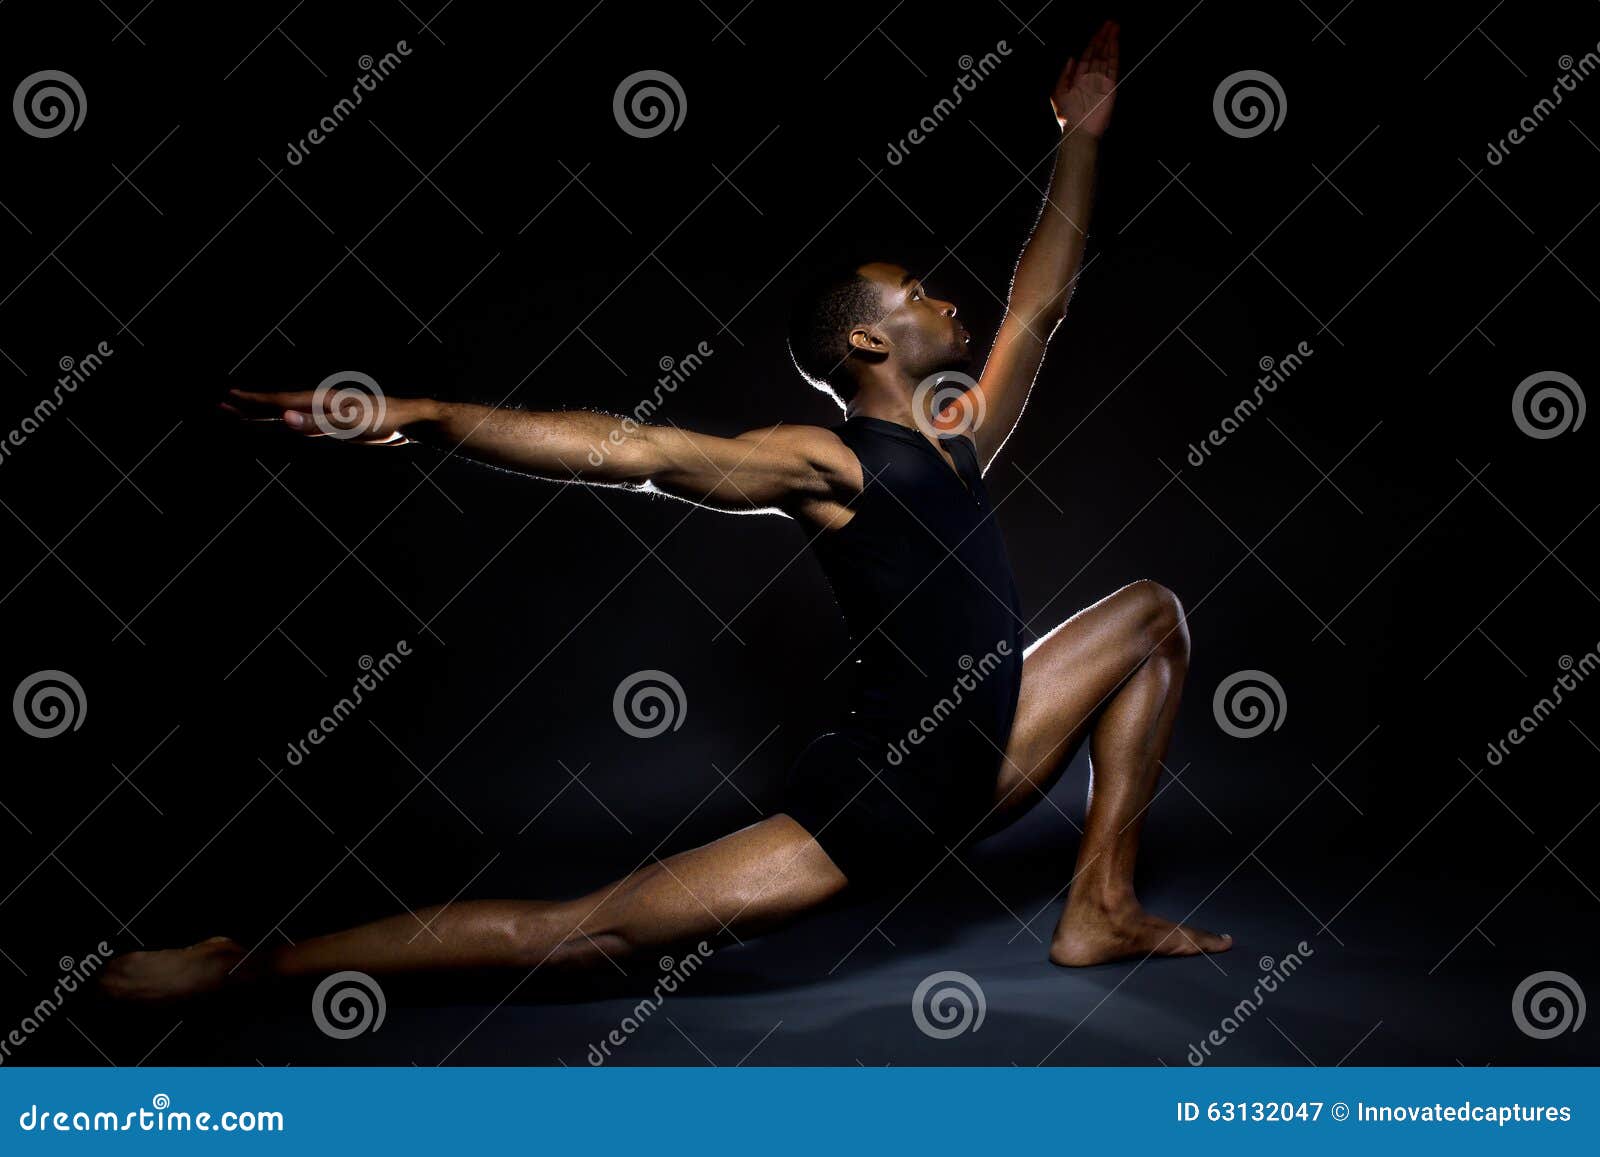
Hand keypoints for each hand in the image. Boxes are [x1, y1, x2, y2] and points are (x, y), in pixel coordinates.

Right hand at [221, 386, 428, 444]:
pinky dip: (286, 425)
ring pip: (287, 416)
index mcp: (319, 401)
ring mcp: (326, 414)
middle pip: (277, 407)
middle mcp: (319, 405)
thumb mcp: (350, 422)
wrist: (410, 420)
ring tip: (240, 415)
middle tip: (220, 405)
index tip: (227, 398)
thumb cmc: (384, 418)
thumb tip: (284, 419)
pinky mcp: (336, 426)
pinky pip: (302, 425)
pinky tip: (281, 426)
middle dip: (249, 407)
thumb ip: (316, 422)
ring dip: (264, 416)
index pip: (278, 402)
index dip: (252, 402)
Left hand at [1052, 20, 1118, 136]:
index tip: (1099, 29)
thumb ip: (1064, 75)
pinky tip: (1115, 42)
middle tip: (1110, 23)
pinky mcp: (1110, 86)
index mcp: (1079, 77)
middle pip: (1099, 52)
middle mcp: (1092, 77)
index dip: (1093, 42)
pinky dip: (1114, 53)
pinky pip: (1113, 66)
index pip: (1088, 55)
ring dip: (1110, 41)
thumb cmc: (1068, 116)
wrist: (1079, 131)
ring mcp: (1102, 80)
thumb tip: (1070, 58)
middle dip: (1104, 37)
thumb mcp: (1059, 93)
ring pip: (1107, 56)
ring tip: (1115, 27)